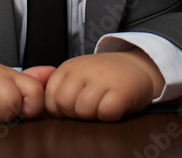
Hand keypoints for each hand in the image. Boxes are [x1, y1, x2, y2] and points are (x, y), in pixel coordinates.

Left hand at [44, 50, 165, 120]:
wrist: (139, 65)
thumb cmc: (106, 76)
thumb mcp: (79, 74)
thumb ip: (61, 87)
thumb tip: (43, 107)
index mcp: (69, 67)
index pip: (50, 98)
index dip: (61, 109)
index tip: (74, 105)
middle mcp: (84, 69)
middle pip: (64, 104)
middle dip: (75, 113)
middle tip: (90, 106)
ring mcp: (103, 78)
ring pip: (84, 110)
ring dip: (94, 115)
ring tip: (103, 105)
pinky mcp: (122, 89)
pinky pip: (106, 112)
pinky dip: (110, 115)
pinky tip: (115, 106)